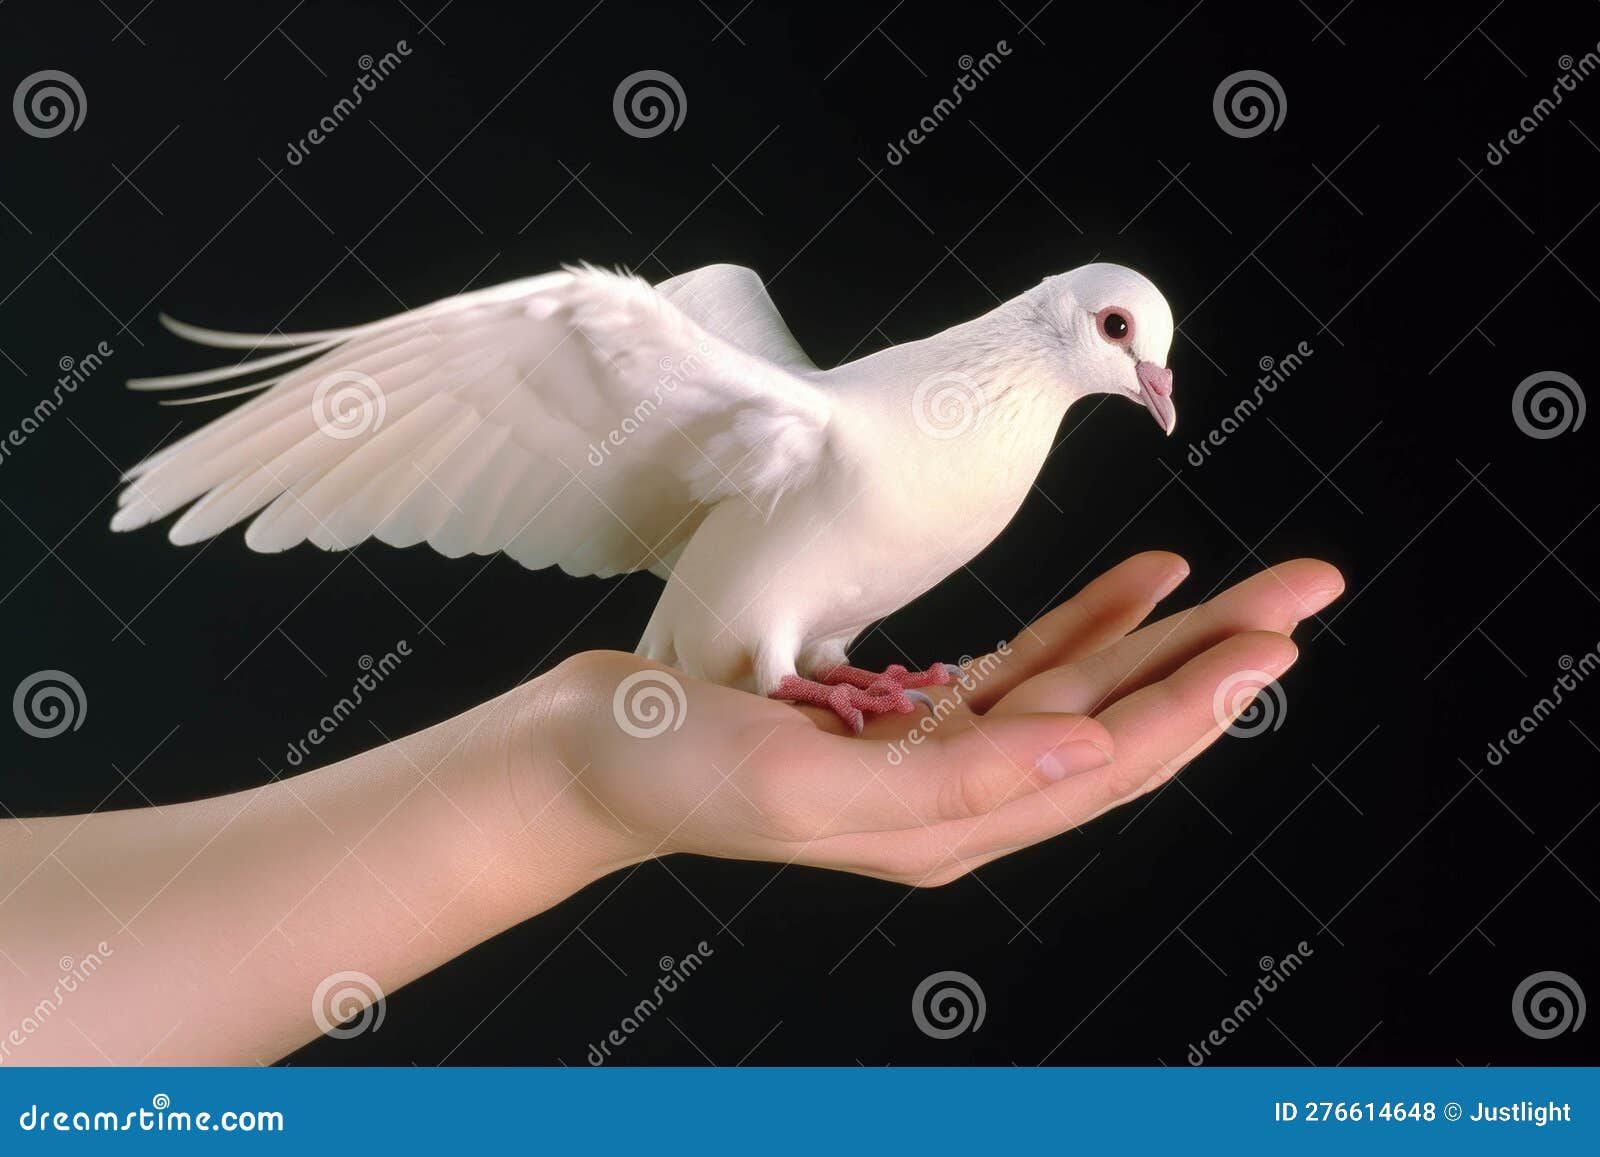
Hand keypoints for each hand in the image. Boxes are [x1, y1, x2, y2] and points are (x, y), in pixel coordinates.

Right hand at [510, 552, 1343, 885]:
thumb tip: (1092, 748)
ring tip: (1254, 584)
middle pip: (1121, 724)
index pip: (1106, 763)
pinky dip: (1090, 624)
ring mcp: (943, 757)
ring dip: (1171, 636)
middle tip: (1310, 590)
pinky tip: (1142, 583)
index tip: (1275, 640)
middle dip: (1218, 658)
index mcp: (949, 830)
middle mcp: (964, 800)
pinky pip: (1027, 667)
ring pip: (1087, 690)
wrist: (595, 755)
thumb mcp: (810, 788)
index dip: (1195, 702)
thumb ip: (956, 781)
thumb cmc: (679, 771)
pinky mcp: (913, 715)